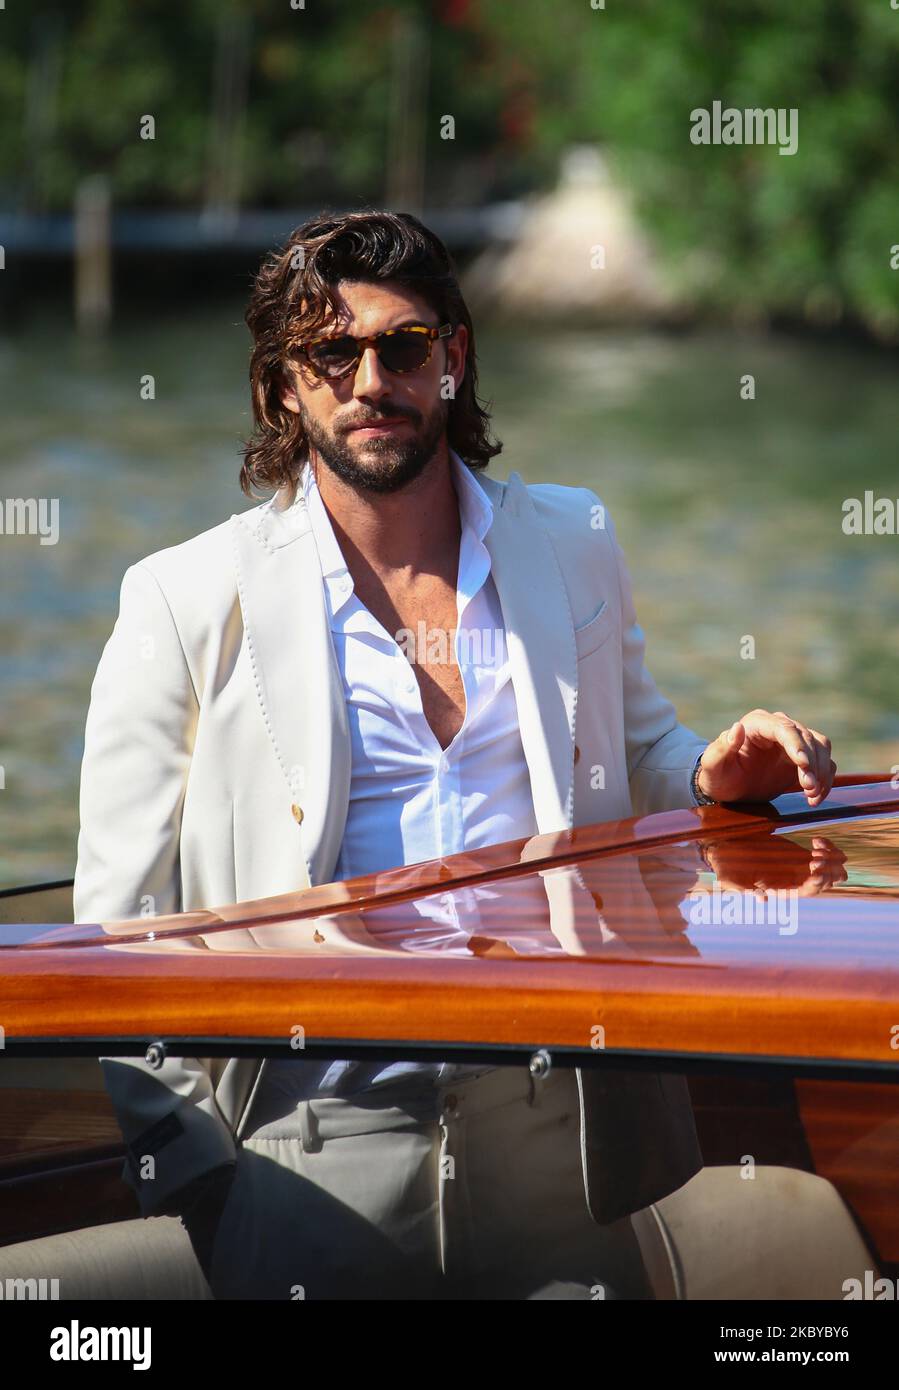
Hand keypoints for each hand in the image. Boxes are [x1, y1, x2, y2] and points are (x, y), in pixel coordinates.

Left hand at [697, 709, 835, 806]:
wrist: (728, 787)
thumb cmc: (718, 775)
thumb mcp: (713, 766)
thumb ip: (721, 748)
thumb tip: (737, 728)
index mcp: (757, 723)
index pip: (783, 728)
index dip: (796, 744)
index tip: (803, 764)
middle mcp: (778, 726)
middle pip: (806, 737)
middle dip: (811, 763)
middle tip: (808, 788)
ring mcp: (792, 741)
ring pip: (820, 747)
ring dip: (821, 771)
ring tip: (811, 795)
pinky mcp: (803, 757)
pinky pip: (824, 762)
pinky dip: (825, 779)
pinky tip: (815, 797)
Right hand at [699, 834, 847, 895]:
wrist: (731, 847)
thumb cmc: (730, 866)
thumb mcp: (732, 878)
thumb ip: (744, 888)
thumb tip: (761, 897)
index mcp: (784, 890)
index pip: (809, 892)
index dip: (817, 883)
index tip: (814, 869)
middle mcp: (797, 881)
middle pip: (828, 882)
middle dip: (827, 870)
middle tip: (814, 857)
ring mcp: (804, 867)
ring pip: (834, 870)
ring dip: (832, 859)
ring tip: (816, 848)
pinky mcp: (805, 854)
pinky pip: (829, 855)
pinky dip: (828, 847)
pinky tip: (815, 841)